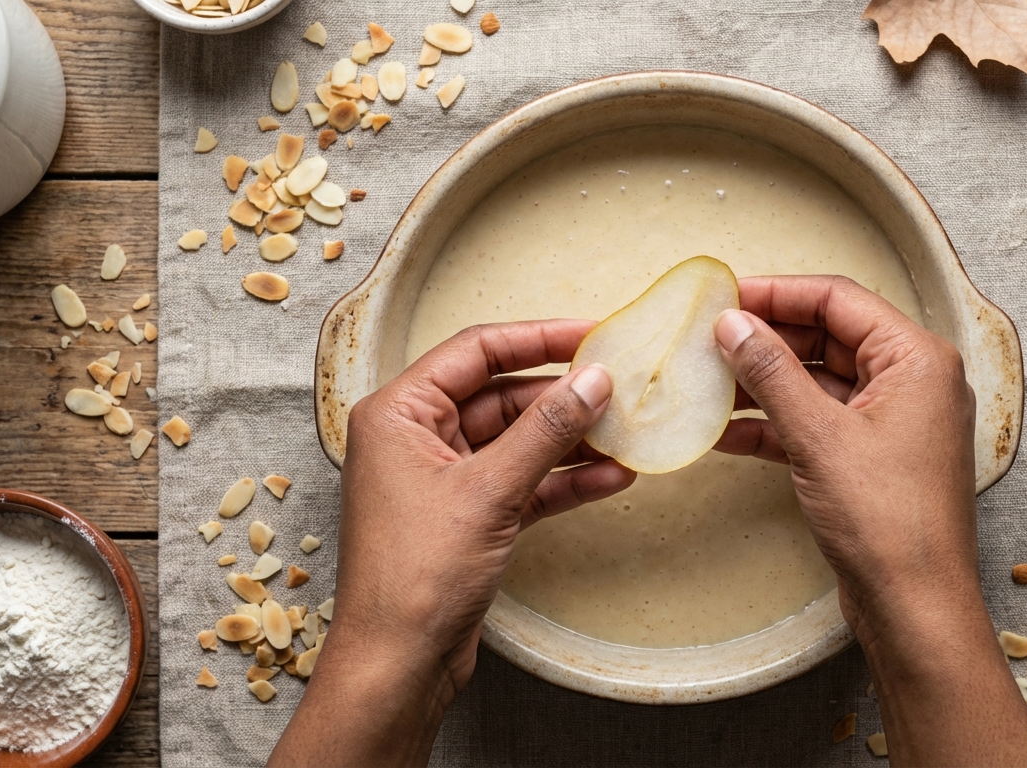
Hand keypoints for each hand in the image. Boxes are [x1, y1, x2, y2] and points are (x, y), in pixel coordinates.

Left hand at [271, 320, 633, 766]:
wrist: (398, 664)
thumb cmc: (415, 575)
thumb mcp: (490, 491)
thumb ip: (545, 430)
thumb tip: (594, 379)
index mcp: (399, 412)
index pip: (476, 351)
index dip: (537, 337)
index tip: (592, 332)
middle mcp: (417, 437)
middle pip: (502, 395)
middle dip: (563, 396)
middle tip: (622, 388)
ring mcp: (444, 479)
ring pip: (518, 442)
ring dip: (571, 440)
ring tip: (628, 434)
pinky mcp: (468, 517)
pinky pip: (523, 483)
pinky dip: (563, 480)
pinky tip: (612, 477)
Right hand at [713, 276, 1026, 765]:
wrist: (915, 606)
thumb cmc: (887, 521)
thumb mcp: (818, 436)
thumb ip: (772, 373)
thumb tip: (732, 324)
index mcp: (916, 360)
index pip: (838, 301)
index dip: (777, 293)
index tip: (723, 296)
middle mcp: (911, 382)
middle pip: (827, 337)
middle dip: (766, 339)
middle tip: (707, 338)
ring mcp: (892, 423)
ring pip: (817, 383)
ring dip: (763, 384)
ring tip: (706, 382)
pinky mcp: (871, 460)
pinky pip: (817, 424)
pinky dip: (774, 425)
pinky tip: (724, 432)